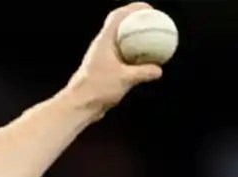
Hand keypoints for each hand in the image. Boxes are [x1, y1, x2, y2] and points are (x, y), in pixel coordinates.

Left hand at [63, 3, 164, 119]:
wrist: (79, 105)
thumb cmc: (97, 90)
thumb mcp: (124, 79)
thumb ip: (143, 72)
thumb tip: (158, 70)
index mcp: (104, 42)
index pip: (118, 16)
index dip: (133, 8)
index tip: (149, 10)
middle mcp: (102, 46)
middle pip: (120, 25)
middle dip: (137, 21)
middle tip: (155, 23)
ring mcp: (102, 57)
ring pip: (121, 42)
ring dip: (135, 39)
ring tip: (153, 40)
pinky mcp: (104, 69)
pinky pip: (122, 56)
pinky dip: (133, 54)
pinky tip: (146, 61)